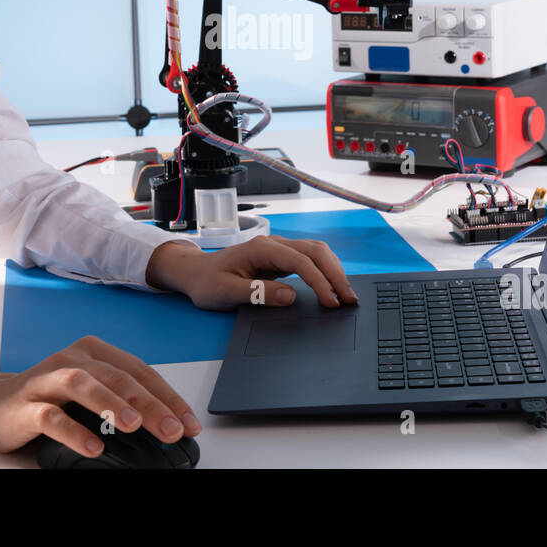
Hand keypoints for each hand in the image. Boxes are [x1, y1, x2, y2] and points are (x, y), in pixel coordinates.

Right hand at [0, 335, 200, 457]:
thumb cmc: (48, 399)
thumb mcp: (89, 394)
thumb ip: (120, 400)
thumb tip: (167, 425)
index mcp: (95, 352)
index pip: (140, 372)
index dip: (168, 396)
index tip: (190, 423)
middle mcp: (73, 359)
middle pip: (118, 378)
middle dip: (150, 404)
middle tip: (173, 430)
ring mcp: (47, 379)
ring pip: (83, 384)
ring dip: (111, 404)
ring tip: (135, 426)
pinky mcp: (26, 404)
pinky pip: (51, 416)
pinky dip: (74, 431)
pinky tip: (93, 447)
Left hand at [146, 234, 359, 310]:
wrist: (196, 273)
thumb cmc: (208, 283)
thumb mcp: (226, 292)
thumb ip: (257, 293)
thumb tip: (290, 296)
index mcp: (261, 248)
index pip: (300, 261)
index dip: (319, 281)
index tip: (331, 302)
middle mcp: (274, 244)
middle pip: (315, 251)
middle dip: (335, 274)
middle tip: (350, 299)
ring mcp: (279, 249)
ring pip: (316, 252)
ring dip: (334, 271)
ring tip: (347, 295)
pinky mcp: (281, 258)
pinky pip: (310, 260)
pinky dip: (326, 271)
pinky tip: (333, 286)